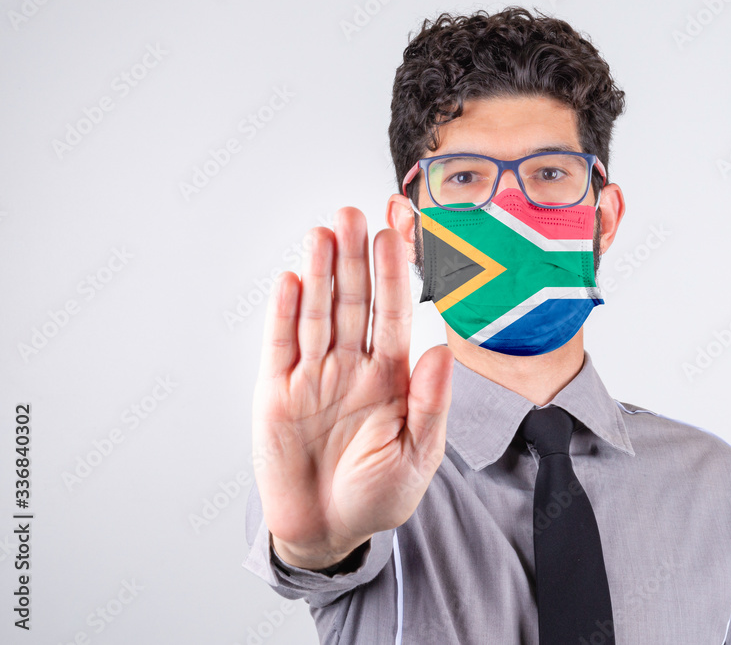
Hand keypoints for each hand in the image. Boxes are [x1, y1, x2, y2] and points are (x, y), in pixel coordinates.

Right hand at [251, 207, 452, 569]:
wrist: (327, 530)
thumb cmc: (378, 495)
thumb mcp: (418, 455)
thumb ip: (431, 403)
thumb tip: (442, 349)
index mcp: (392, 376)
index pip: (396, 313)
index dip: (395, 273)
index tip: (398, 233)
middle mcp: (353, 365)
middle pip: (355, 301)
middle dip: (355, 259)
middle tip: (355, 213)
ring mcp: (314, 374)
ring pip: (318, 313)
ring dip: (320, 273)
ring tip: (323, 232)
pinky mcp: (277, 391)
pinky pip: (281, 344)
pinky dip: (285, 313)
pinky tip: (292, 279)